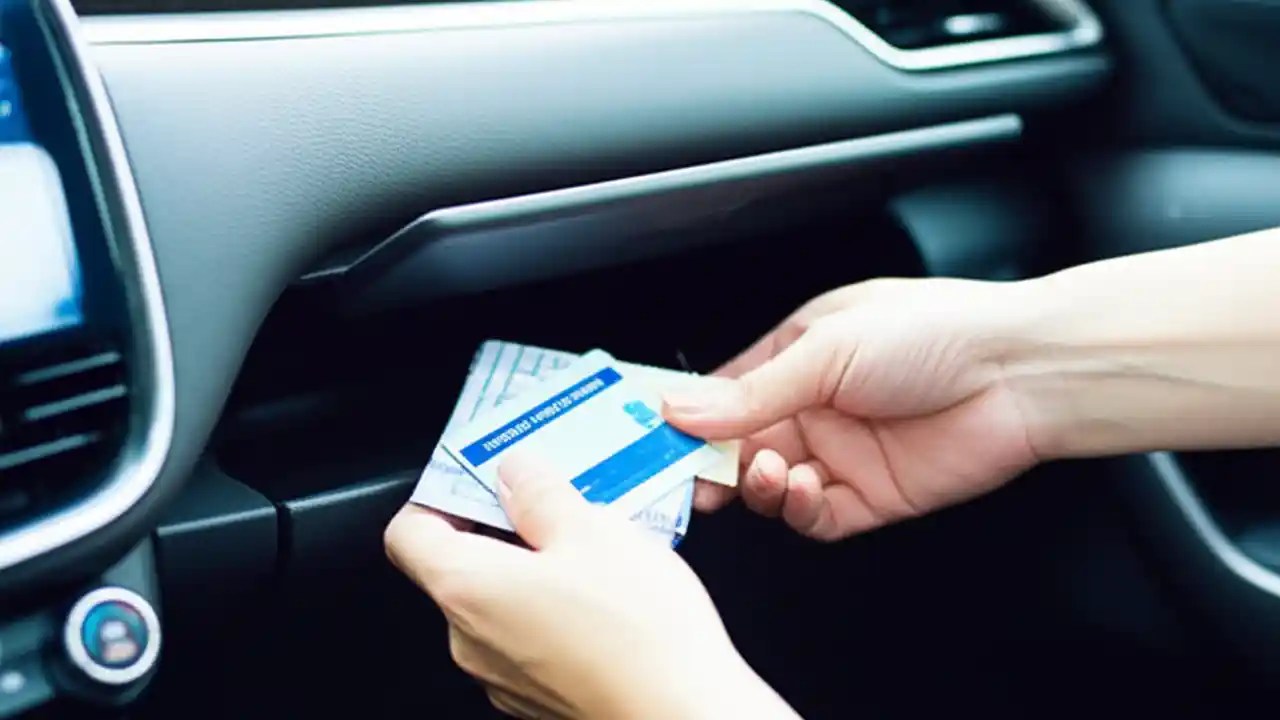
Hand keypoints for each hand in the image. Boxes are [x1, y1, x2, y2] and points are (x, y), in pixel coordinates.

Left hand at [383, 456, 798, 719]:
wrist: (684, 716)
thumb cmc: (638, 634)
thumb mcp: (592, 530)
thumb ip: (540, 493)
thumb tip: (514, 470)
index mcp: (467, 588)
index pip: (408, 532)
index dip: (439, 494)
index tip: (480, 474)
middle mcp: (470, 639)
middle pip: (458, 565)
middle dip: (504, 526)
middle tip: (555, 499)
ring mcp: (502, 676)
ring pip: (501, 601)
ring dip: (536, 566)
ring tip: (594, 545)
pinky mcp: (538, 696)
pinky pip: (530, 635)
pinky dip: (555, 607)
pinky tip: (606, 594)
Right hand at [667, 277, 1044, 540]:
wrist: (1022, 373)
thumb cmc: (936, 331)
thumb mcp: (826, 350)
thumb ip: (750, 392)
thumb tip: (679, 408)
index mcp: (797, 354)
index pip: (723, 392)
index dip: (688, 417)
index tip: (653, 437)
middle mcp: (814, 405)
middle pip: (739, 446)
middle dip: (710, 464)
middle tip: (688, 477)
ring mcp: (841, 453)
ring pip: (770, 486)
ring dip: (754, 486)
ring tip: (763, 472)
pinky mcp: (870, 496)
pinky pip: (814, 516)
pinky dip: (794, 511)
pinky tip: (795, 490)